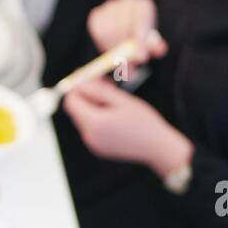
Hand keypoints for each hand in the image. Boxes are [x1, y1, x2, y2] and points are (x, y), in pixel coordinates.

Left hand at [64, 78, 193, 176]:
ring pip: (84, 118)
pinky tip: (116, 115)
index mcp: (93, 123)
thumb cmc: (143, 121)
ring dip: (94, 106)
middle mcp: (88, 136)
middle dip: (88, 95)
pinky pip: (91, 129)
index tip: (93, 79)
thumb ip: (98, 91)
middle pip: (76, 110)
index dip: (79, 87)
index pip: (71, 101)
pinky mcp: (98, 148)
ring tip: (115, 100)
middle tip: (107, 85)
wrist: (157, 147)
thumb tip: (81, 82)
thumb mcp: (121, 100)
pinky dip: (99, 118)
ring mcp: (92, 144)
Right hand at [87, 0, 168, 67]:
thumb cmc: (140, 39)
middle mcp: (127, 0)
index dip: (141, 39)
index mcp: (143, 5)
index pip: (141, 18)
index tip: (141, 57)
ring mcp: (110, 6)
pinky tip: (111, 46)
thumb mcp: (150, 45)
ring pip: (110, 31)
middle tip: (130, 63)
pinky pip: (99, 33)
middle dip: (126, 46)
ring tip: (122, 54)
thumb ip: (156, 47)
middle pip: (124, 25)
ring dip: (115, 47)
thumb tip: (160, 49)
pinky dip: (104, 43)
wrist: (123, 33)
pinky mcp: (96, 14)